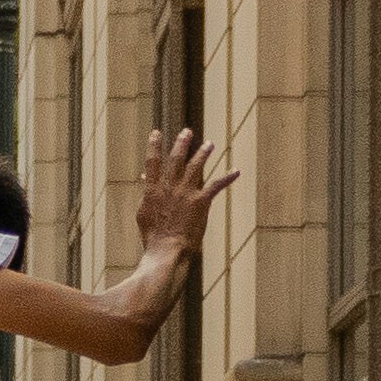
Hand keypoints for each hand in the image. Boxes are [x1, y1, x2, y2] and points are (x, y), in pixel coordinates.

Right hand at [132, 128, 230, 257]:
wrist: (167, 249)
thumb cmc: (153, 237)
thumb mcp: (143, 214)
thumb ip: (146, 195)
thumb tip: (144, 179)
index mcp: (153, 190)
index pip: (153, 162)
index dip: (154, 146)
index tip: (156, 133)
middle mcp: (170, 187)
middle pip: (176, 159)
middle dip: (182, 143)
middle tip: (187, 131)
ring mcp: (185, 193)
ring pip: (195, 167)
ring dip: (203, 153)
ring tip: (209, 144)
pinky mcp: (200, 202)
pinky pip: (216, 185)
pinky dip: (227, 177)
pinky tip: (236, 171)